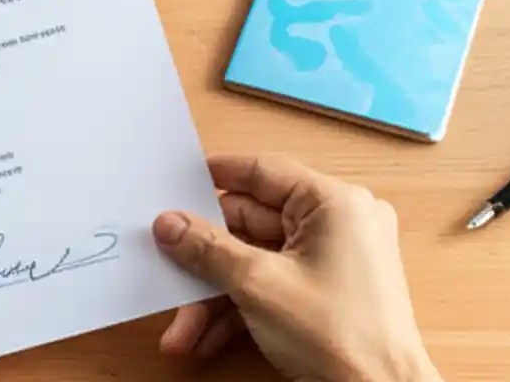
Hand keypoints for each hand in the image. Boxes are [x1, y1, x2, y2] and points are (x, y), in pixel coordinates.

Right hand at [151, 155, 441, 381]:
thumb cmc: (342, 337)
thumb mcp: (259, 286)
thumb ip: (208, 249)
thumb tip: (169, 223)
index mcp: (335, 203)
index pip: (264, 172)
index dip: (217, 177)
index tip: (177, 183)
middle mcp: (340, 222)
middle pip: (253, 225)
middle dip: (207, 260)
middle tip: (167, 270)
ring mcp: (337, 257)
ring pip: (258, 261)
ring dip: (217, 295)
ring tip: (184, 331)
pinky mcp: (331, 288)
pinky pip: (275, 282)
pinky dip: (242, 307)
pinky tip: (207, 338)